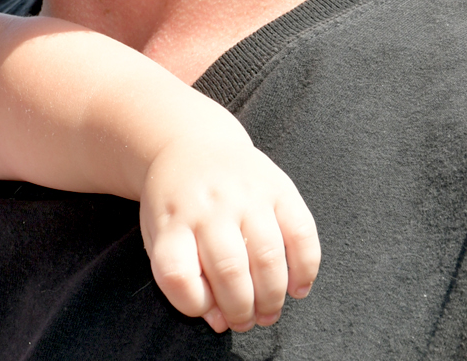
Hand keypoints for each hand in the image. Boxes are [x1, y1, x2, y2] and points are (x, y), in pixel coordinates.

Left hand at [138, 128, 319, 332]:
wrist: (192, 144)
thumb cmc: (176, 203)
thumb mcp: (161, 236)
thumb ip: (183, 280)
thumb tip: (220, 322)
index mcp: (173, 220)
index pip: (177, 273)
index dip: (193, 304)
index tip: (205, 309)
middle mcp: (209, 205)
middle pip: (229, 271)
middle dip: (242, 310)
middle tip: (246, 322)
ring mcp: (246, 194)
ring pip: (268, 258)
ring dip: (273, 297)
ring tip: (268, 312)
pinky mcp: (279, 186)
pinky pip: (302, 234)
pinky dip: (305, 269)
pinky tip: (297, 287)